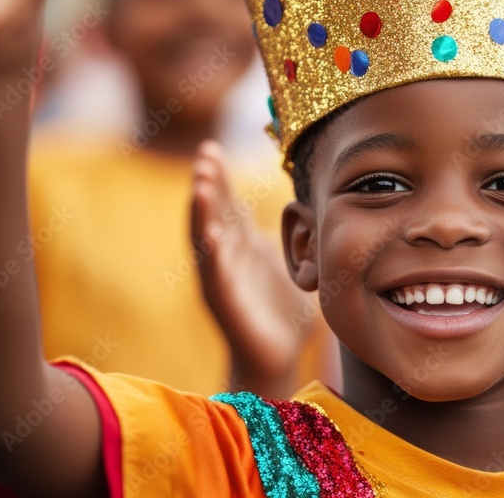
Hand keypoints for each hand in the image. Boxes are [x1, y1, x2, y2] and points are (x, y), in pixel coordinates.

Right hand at [191, 141, 315, 398]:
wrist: (278, 356)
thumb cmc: (284, 309)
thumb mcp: (291, 260)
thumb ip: (290, 233)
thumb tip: (303, 203)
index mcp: (239, 243)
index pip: (223, 202)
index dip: (217, 177)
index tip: (211, 146)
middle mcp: (224, 256)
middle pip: (211, 212)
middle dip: (206, 182)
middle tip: (205, 152)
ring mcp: (221, 278)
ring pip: (205, 239)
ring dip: (201, 212)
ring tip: (199, 184)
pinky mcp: (225, 303)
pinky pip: (215, 276)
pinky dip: (211, 255)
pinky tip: (211, 235)